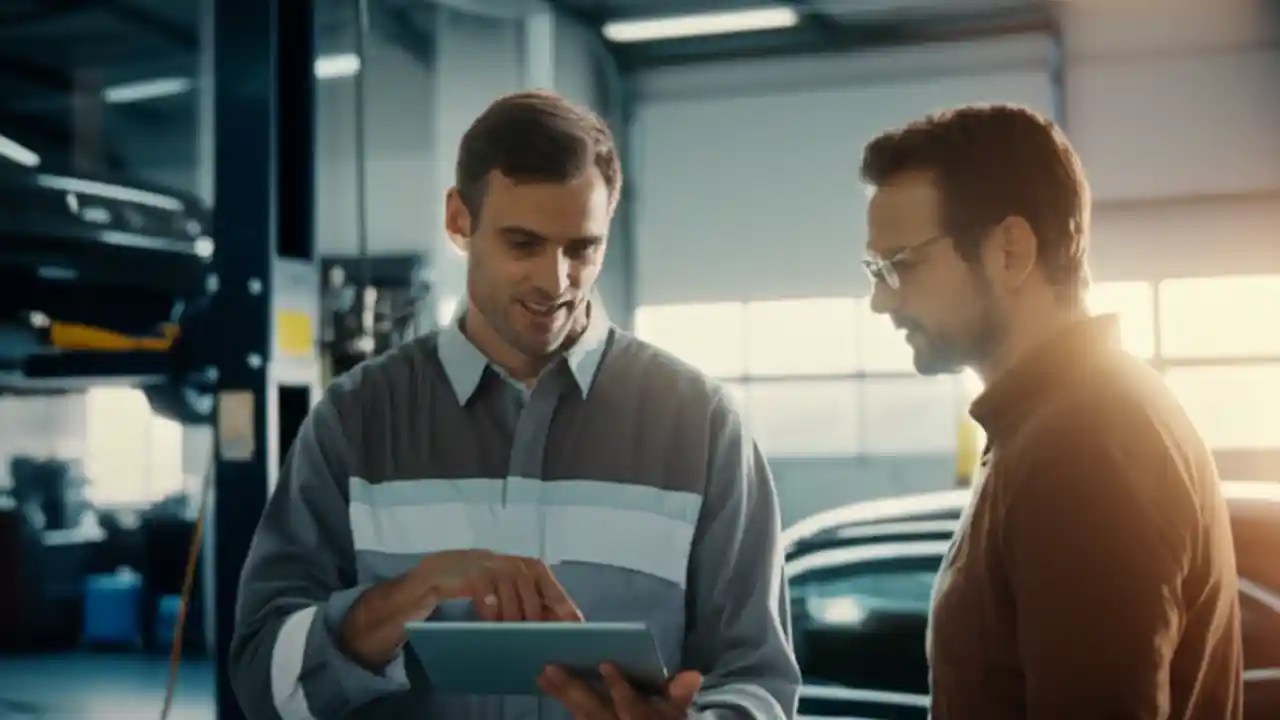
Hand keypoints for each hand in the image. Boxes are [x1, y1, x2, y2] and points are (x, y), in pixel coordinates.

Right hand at [412, 549, 583, 622]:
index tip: (576, 629)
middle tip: (529, 644)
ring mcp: (499, 569)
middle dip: (532, 629)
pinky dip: (490, 620)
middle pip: (533, 609)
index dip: (566, 612)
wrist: (450, 567)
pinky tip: (488, 624)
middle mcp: (520, 565)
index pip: (556, 593)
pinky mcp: (478, 576)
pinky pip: (490, 609)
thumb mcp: (517, 586)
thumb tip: (564, 625)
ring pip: (511, 612)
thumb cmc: (492, 581)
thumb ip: (538, 601)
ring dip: (509, 627)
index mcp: (535, 567)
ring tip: (505, 636)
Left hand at [538, 662, 702, 719]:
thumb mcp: (675, 716)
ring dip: (561, 695)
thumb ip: (678, 696)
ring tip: (543, 675)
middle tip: (550, 668)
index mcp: (642, 719)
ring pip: (580, 715)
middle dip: (574, 690)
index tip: (604, 665)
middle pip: (594, 710)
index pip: (631, 705)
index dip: (619, 687)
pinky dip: (563, 705)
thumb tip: (693, 675)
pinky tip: (548, 688)